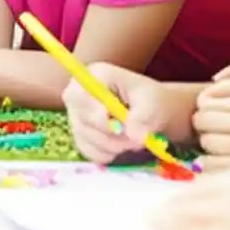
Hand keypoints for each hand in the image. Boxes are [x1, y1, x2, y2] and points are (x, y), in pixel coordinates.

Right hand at [61, 63, 183, 163]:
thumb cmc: (151, 101)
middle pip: (80, 120)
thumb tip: (132, 136)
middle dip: (109, 136)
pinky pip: (88, 151)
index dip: (94, 114)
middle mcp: (79, 93)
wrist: (152, 112)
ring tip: (132, 140)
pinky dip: (107, 154)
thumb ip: (142, 117)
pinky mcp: (80, 134)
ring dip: (112, 146)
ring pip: (85, 138)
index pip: (78, 95)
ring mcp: (76, 115)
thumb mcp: (153, 103)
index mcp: (95, 76)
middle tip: (134, 139)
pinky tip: (120, 146)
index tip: (119, 128)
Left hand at [194, 57, 229, 169]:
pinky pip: (223, 168)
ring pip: (210, 146)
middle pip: (203, 123)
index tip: (210, 111)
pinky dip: (216, 166)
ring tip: (222, 146)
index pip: (205, 101)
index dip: (204, 107)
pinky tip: (228, 164)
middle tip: (212, 129)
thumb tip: (215, 79)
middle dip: (204, 125)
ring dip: (210, 145)